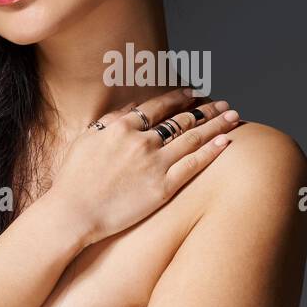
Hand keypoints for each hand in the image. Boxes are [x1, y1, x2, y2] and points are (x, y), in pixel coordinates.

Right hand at [45, 88, 239, 246]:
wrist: (72, 212)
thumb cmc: (73, 179)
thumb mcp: (86, 139)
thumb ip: (110, 120)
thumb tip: (130, 107)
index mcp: (123, 126)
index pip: (159, 106)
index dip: (180, 98)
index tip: (194, 94)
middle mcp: (142, 140)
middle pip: (182, 119)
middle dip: (206, 110)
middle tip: (224, 103)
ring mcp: (154, 164)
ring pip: (193, 138)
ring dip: (216, 125)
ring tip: (234, 116)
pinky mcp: (162, 188)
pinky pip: (193, 165)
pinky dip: (211, 151)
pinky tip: (226, 142)